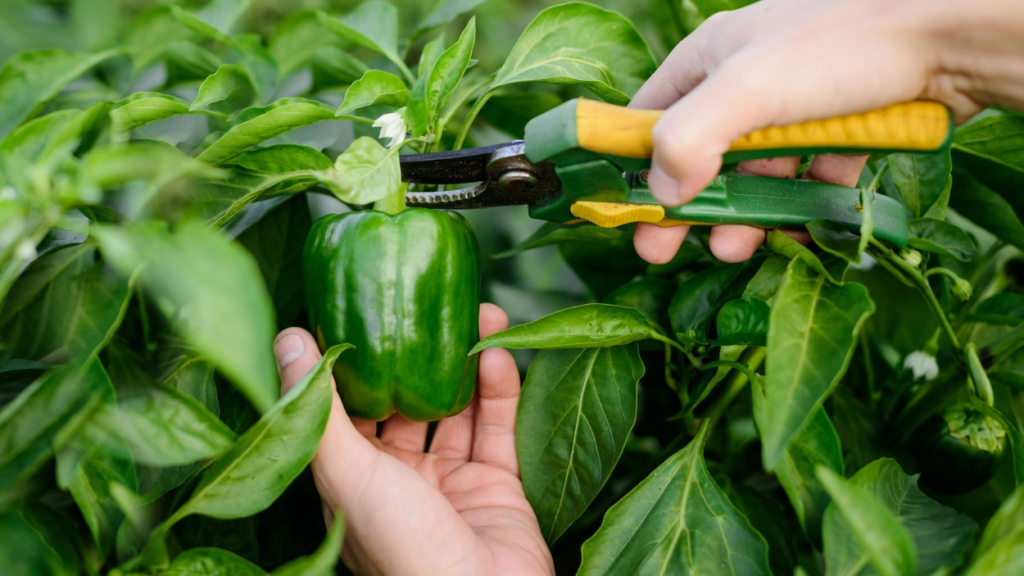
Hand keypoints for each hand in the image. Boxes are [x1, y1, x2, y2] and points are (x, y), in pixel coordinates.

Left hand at [273, 303, 553, 575]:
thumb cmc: (402, 547)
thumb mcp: (349, 473)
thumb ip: (318, 407)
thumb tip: (286, 338)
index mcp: (352, 482)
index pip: (346, 410)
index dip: (354, 362)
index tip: (362, 307)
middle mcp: (398, 481)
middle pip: (406, 402)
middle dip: (419, 354)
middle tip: (430, 303)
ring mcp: (450, 483)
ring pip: (457, 409)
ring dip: (467, 362)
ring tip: (480, 312)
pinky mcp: (497, 485)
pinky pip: (497, 427)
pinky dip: (499, 390)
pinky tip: (496, 352)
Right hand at [630, 0, 1023, 263]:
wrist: (952, 35)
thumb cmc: (841, 45)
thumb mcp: (748, 87)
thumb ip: (691, 138)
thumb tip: (661, 194)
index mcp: (711, 59)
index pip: (651, 116)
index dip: (632, 165)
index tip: (624, 212)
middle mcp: (747, 82)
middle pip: (700, 155)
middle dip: (687, 205)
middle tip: (665, 251)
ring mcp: (796, 108)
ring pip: (755, 174)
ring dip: (742, 215)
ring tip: (737, 249)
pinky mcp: (841, 130)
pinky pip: (808, 180)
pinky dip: (800, 210)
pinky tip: (799, 235)